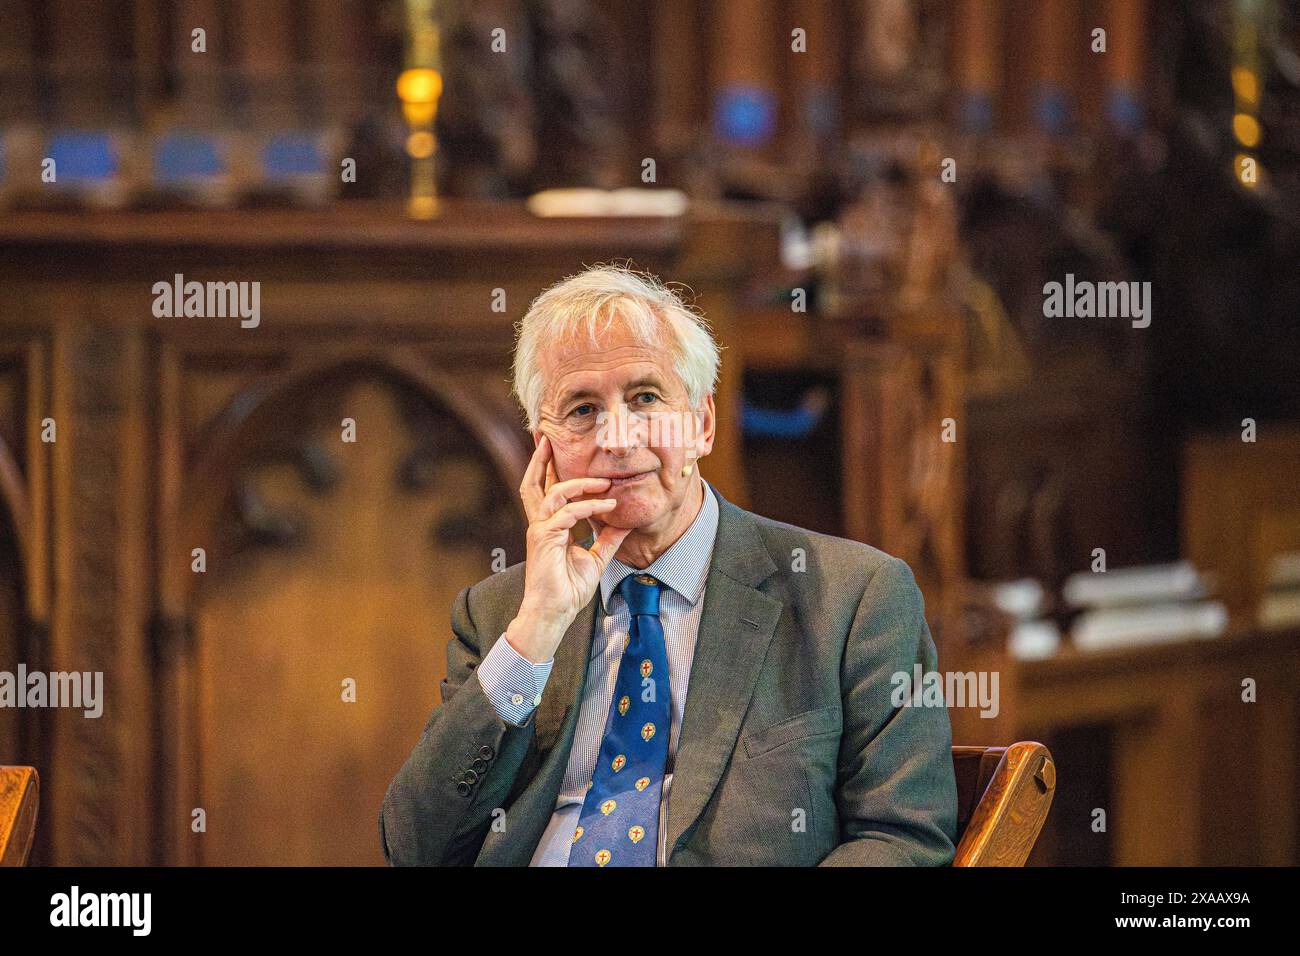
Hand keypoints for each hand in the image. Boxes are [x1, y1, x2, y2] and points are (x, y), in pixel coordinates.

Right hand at [508, 434, 631, 661]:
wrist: (555, 612)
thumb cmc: (569, 589)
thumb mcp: (596, 559)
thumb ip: (608, 539)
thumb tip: (624, 522)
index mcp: (549, 526)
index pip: (546, 491)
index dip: (549, 469)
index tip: (555, 449)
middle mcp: (540, 524)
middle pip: (534, 483)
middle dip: (540, 459)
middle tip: (546, 437)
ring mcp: (539, 530)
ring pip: (554, 494)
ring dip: (579, 483)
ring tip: (603, 481)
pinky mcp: (543, 539)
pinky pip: (567, 514)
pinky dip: (588, 507)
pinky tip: (606, 506)